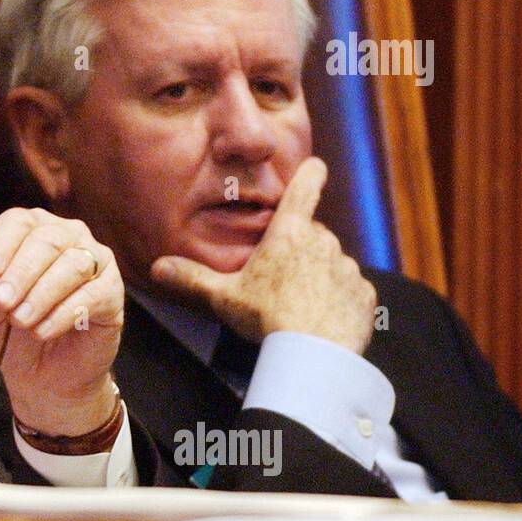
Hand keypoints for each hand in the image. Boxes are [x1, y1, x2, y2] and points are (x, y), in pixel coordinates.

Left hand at [0, 208, 123, 437]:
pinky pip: (92, 294)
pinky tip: (43, 332)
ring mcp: (95, 261)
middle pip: (47, 240)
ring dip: (41, 294)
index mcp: (32, 231)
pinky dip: (63, 314)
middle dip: (21, 272)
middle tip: (2, 300)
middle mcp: (67, 237)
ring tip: (21, 321)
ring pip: (72, 265)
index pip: (18, 222)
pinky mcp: (112, 292)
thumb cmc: (15, 333)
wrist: (45, 376)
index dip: (0, 243)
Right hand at [150, 157, 376, 353]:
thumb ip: (192, 278)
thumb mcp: (223, 297)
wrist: (314, 355)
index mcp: (289, 233)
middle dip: (299, 248)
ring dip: (318, 274)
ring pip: (331, 262)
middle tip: (279, 278)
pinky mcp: (363, 294)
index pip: (305, 188)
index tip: (316, 165)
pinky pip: (350, 290)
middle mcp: (322, 242)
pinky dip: (338, 298)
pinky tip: (321, 318)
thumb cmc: (267, 319)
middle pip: (312, 234)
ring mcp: (347, 268)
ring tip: (298, 304)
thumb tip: (157, 267)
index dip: (311, 173)